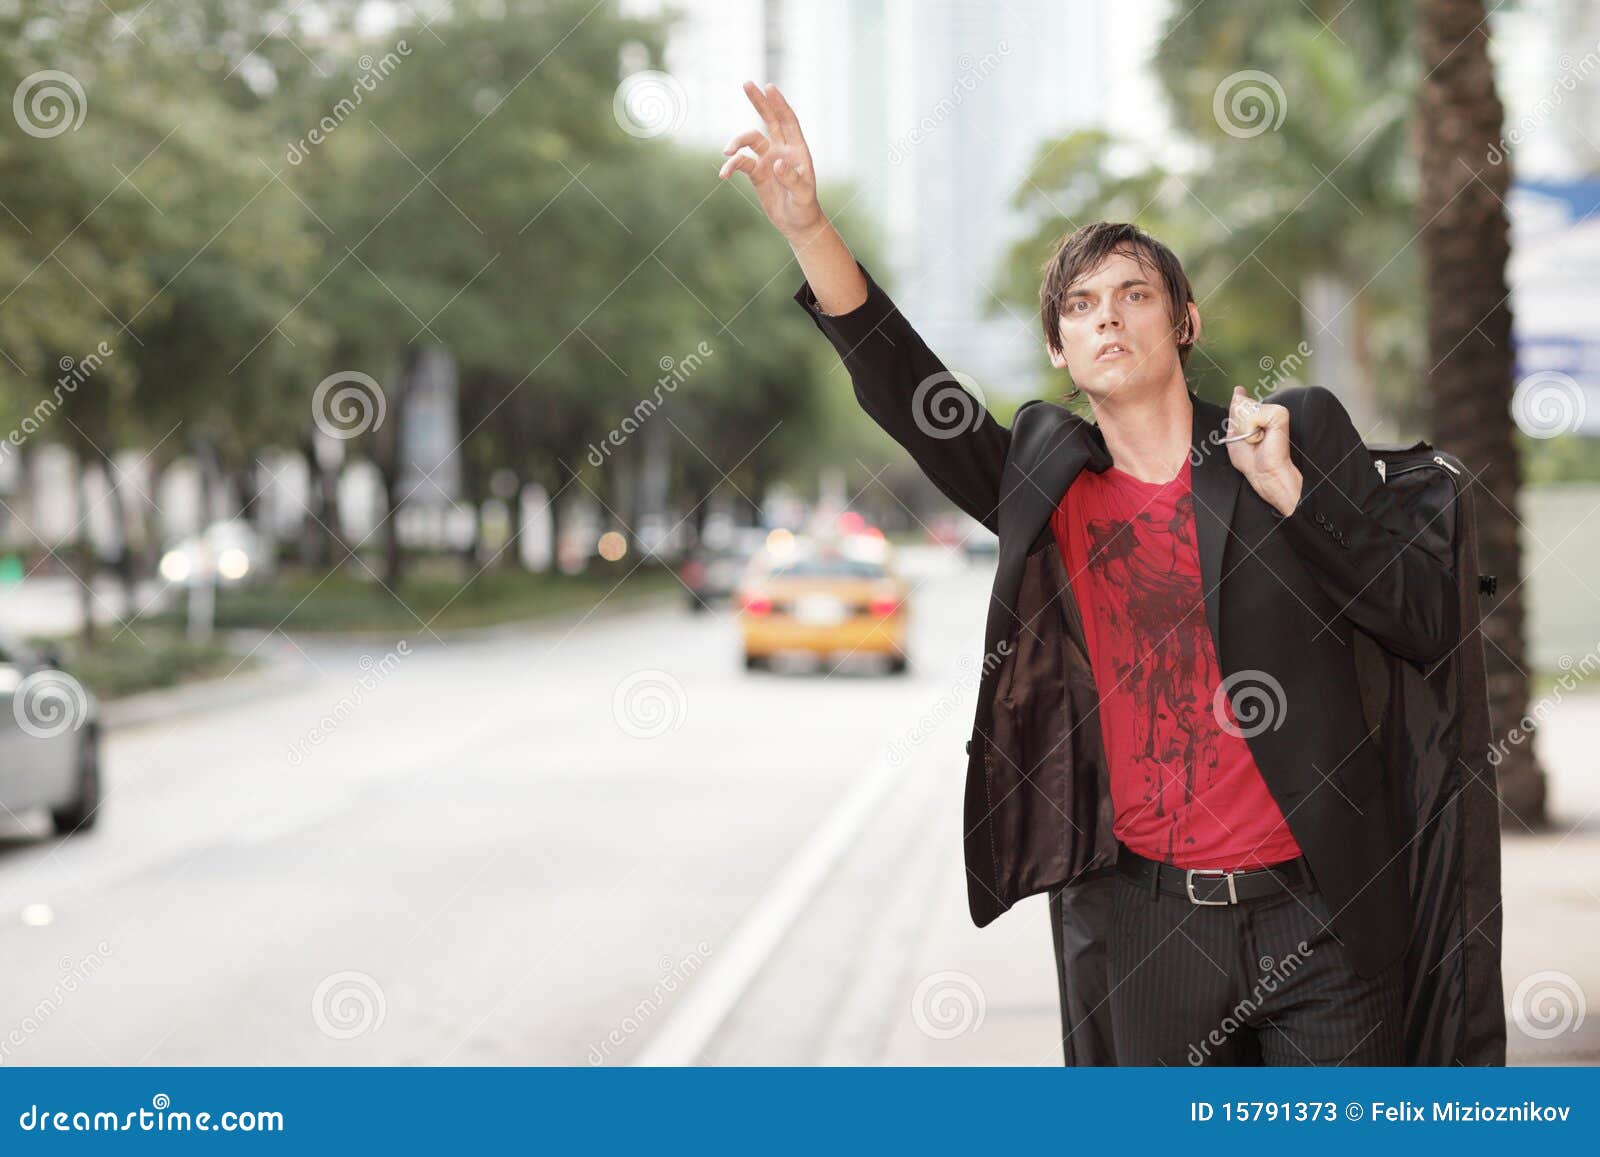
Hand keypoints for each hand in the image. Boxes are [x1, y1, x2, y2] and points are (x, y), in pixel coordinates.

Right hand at [718, 81, 824, 240]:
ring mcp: (768, 160)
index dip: (779, 104)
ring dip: (737, 142)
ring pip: (750, 140)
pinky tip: (724, 175)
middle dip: (758, 102)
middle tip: (746, 83)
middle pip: (769, 120)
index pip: (788, 121)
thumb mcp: (802, 195)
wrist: (796, 223)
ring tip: (727, 152)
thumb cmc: (804, 208)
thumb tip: (776, 163)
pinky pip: (741, 163)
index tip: (768, 87)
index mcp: (797, 150)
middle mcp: (782, 150)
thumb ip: (791, 179)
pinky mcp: (757, 173)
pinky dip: (731, 166)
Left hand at [1224, 385, 1301, 513]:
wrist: (1263, 474)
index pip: (1237, 401)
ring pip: (1244, 409)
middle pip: (1238, 404)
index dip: (1235, 419)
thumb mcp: (1234, 433)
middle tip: (1251, 441)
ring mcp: (1276, 410)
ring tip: (1256, 441)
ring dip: (1244, 430)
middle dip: (1238, 426)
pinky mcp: (1280, 414)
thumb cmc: (1250, 459)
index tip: (1248, 437)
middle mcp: (1269, 408)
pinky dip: (1251, 432)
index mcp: (1258, 412)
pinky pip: (1253, 416)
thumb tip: (1239, 391)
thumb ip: (1235, 413)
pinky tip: (1261, 439)